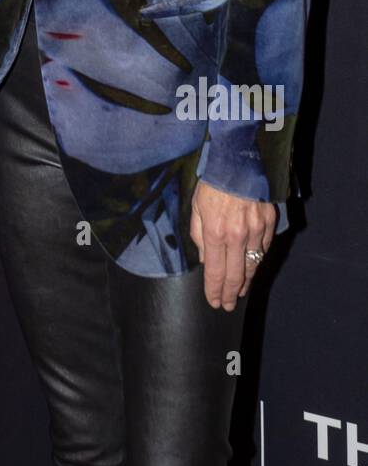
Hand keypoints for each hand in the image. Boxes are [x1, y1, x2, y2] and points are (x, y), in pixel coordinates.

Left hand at [189, 179, 276, 310]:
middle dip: (230, 294)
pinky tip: (252, 266)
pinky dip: (257, 259)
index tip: (214, 302)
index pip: (215, 272)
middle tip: (227, 305)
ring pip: (252, 265)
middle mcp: (237, 236)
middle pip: (235, 275)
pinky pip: (264, 248)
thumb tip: (205, 259)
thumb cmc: (212, 182)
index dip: (214, 291)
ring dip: (245, 281)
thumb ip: (199, 235)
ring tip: (239, 291)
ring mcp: (256, 231)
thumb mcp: (196, 207)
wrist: (239, 160)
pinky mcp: (269, 223)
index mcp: (215, 233)